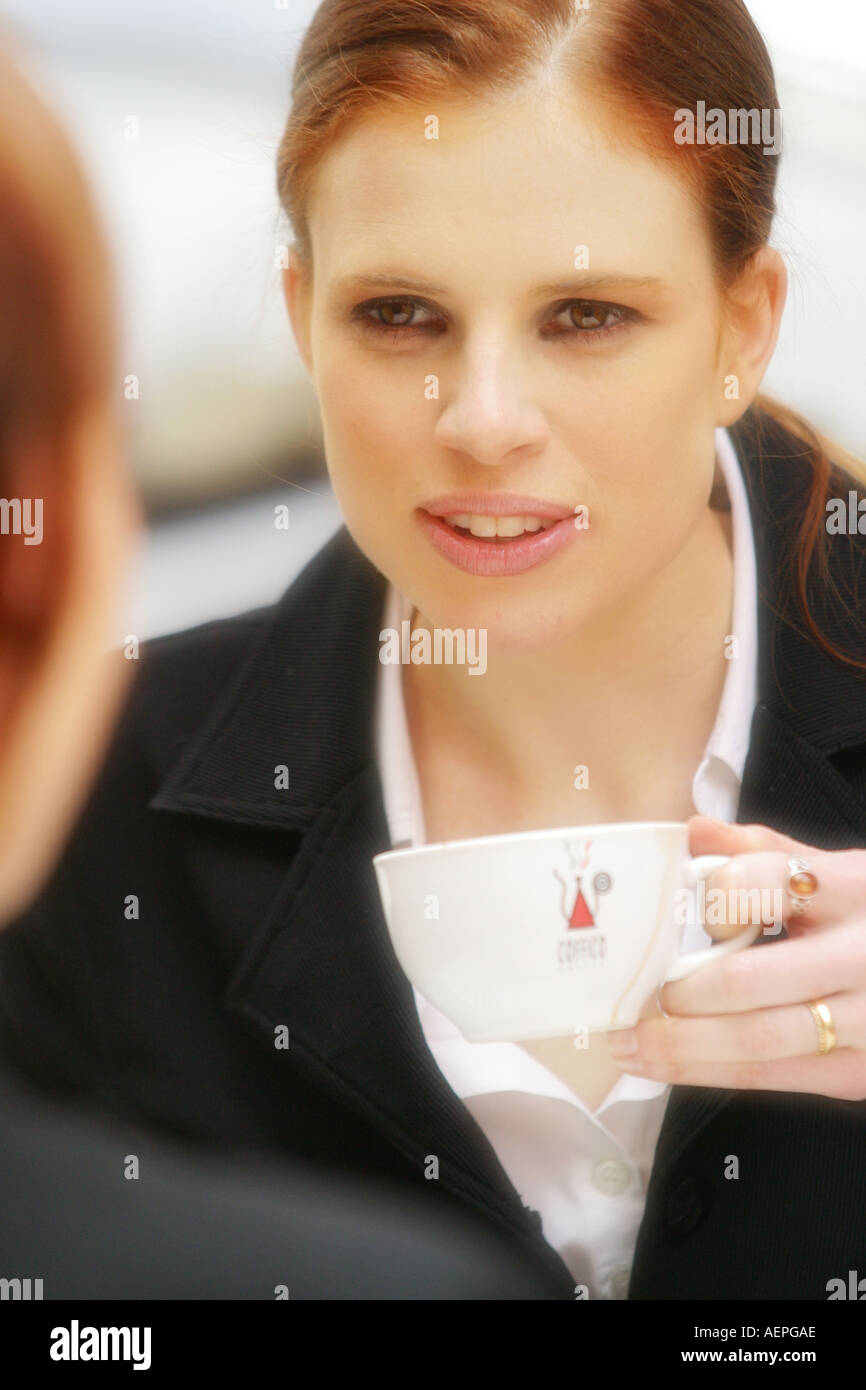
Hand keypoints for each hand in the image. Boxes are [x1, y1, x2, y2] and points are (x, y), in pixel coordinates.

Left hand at [607, 816, 865, 1099]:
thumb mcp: (837, 871)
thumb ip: (763, 851)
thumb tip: (693, 832)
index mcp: (853, 888)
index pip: (767, 883)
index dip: (713, 899)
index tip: (682, 911)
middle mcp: (862, 955)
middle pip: (750, 979)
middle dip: (680, 993)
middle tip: (635, 994)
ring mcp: (865, 1022)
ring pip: (757, 1039)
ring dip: (681, 1046)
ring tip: (628, 1044)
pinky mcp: (858, 1074)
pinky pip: (772, 1077)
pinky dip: (708, 1073)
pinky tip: (664, 1066)